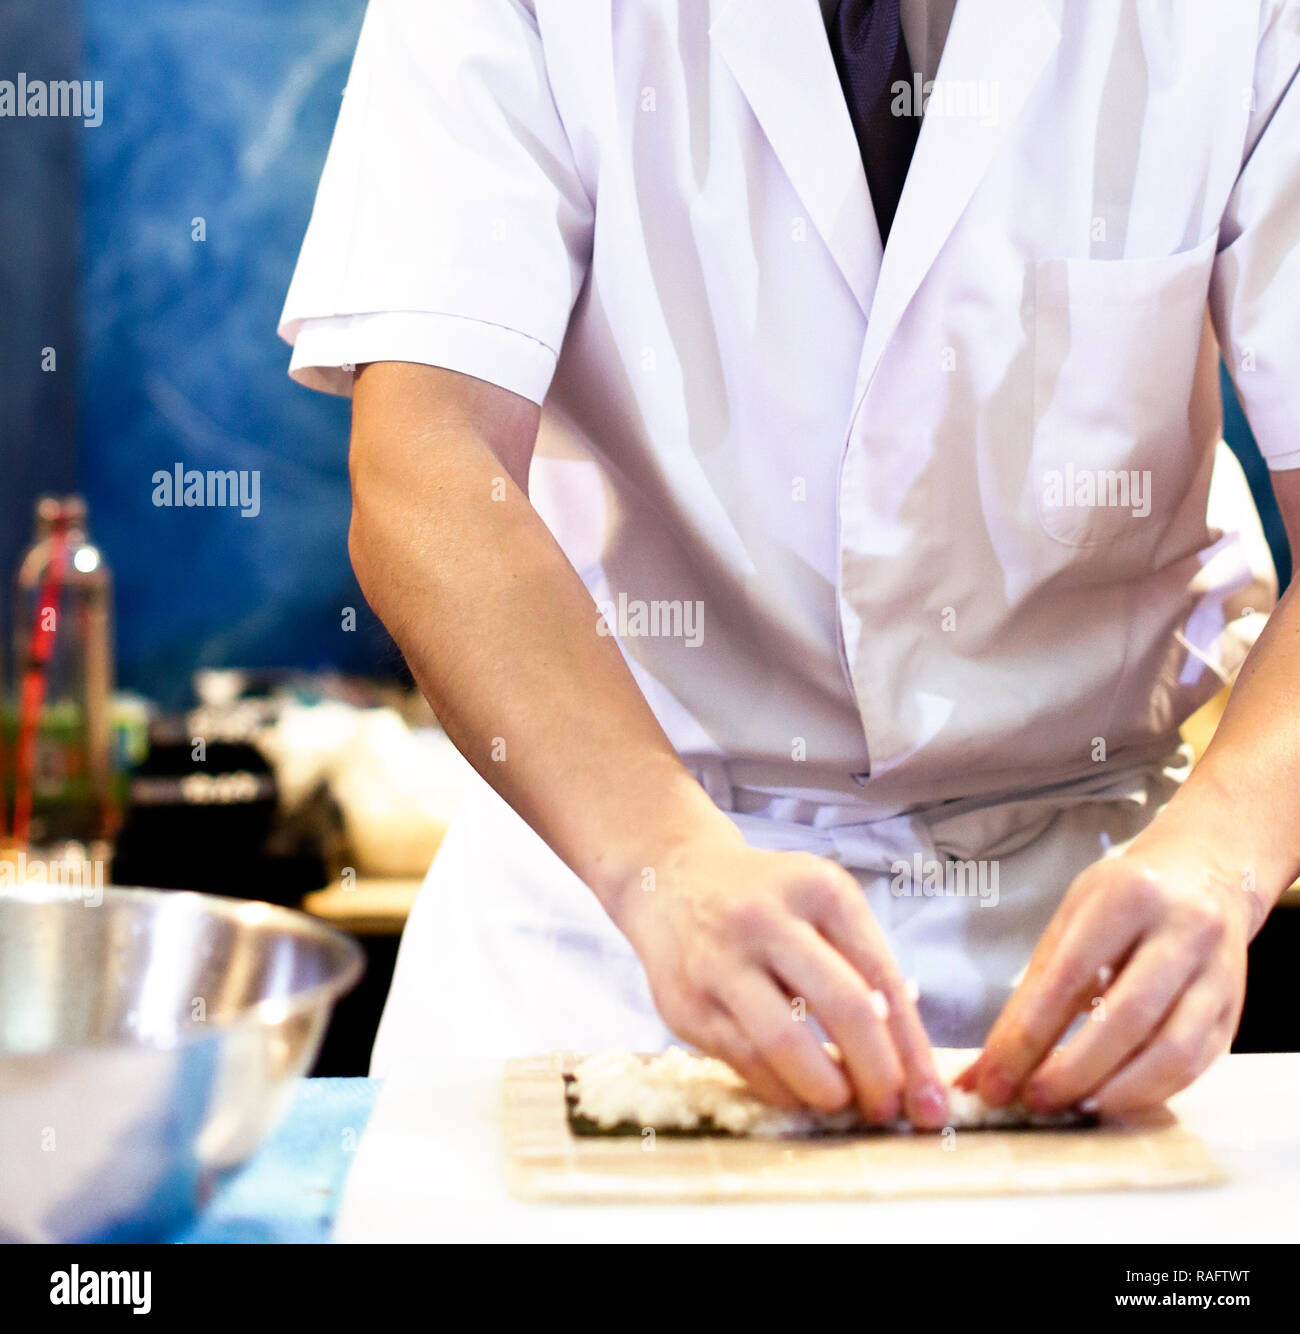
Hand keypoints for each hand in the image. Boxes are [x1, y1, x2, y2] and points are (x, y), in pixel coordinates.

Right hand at [612, 834, 948, 1126]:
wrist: (671, 878)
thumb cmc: (765, 899)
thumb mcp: (820, 903)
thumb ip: (862, 964)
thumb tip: (906, 1055)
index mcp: (817, 888)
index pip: (880, 975)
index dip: (912, 1047)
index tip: (929, 1099)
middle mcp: (766, 918)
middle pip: (845, 1008)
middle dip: (879, 1074)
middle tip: (889, 1109)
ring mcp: (719, 961)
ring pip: (788, 1045)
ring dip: (827, 1091)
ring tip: (843, 1103)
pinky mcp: (685, 1003)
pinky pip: (745, 1061)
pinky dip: (781, 1089)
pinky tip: (798, 1091)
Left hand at [961, 848, 1250, 1115]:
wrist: (1202, 877)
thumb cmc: (1121, 901)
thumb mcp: (1070, 922)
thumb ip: (1032, 992)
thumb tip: (991, 1068)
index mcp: (1129, 897)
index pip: (1069, 976)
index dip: (1027, 1037)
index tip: (995, 1081)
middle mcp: (1184, 931)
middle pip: (1127, 1018)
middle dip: (1072, 1072)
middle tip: (1033, 1100)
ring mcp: (1218, 974)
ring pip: (1172, 1052)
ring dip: (1115, 1092)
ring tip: (1071, 1107)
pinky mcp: (1233, 1013)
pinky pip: (1194, 1066)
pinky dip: (1147, 1092)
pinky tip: (1110, 1098)